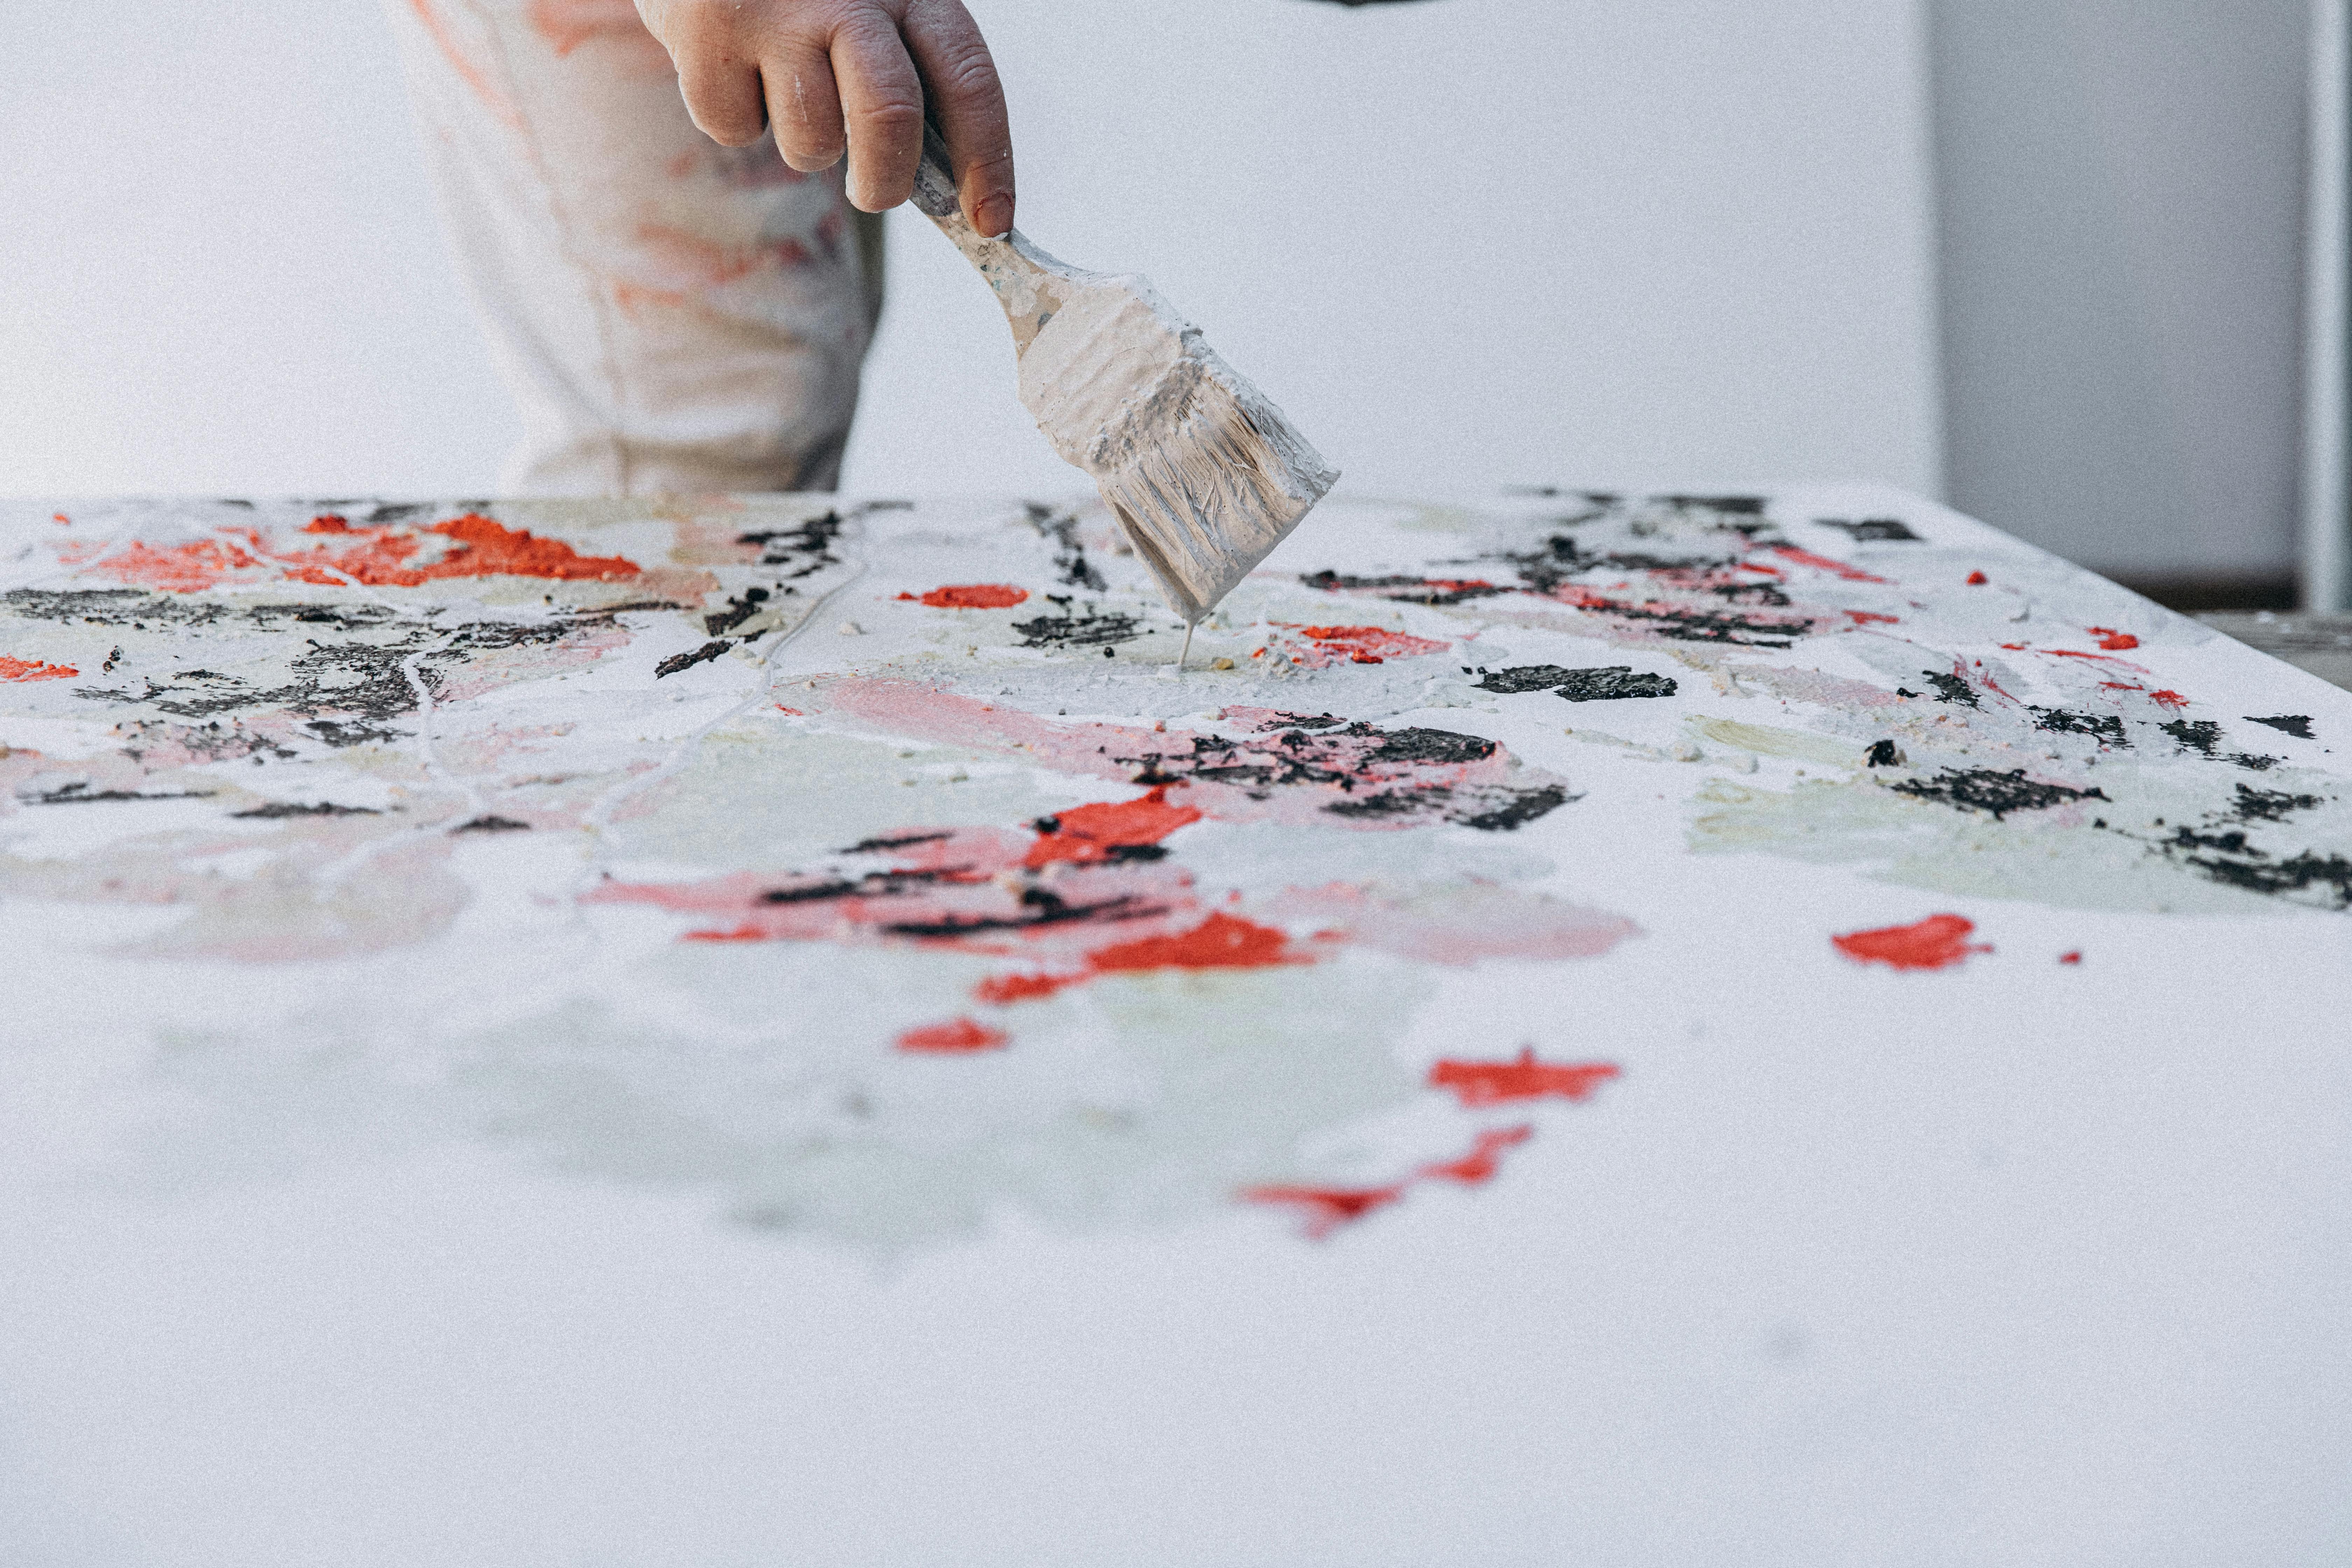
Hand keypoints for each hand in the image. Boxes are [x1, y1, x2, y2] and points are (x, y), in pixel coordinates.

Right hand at [634, 0, 1014, 236]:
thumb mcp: (873, 14)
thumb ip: (910, 81)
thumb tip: (948, 190)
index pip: (967, 77)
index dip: (987, 159)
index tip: (993, 222)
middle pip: (890, 115)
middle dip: (887, 181)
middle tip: (876, 195)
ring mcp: (775, 14)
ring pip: (811, 140)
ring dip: (806, 146)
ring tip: (788, 94)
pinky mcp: (707, 35)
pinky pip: (735, 128)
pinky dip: (736, 119)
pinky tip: (735, 69)